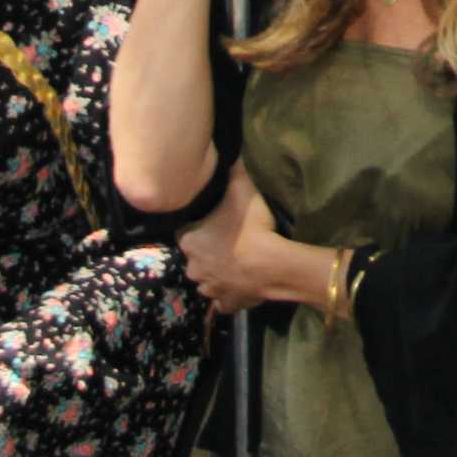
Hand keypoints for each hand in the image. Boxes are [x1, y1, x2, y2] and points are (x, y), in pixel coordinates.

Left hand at [177, 167, 277, 315]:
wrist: (271, 264)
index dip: (198, 226)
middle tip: (226, 240)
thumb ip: (233, 169)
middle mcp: (192, 268)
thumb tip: (230, 152)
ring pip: (206, 280)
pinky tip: (240, 283)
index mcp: (189, 241)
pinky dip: (228, 294)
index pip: (184, 232)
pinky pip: (222, 301)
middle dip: (205, 251)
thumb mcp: (242, 189)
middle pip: (194, 257)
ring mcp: (209, 289)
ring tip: (234, 261)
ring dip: (215, 273)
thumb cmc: (250, 227)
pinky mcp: (226, 304)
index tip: (212, 221)